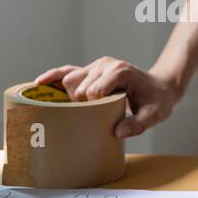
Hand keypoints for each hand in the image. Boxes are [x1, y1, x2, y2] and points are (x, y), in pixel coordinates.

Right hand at [35, 57, 180, 137]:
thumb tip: (117, 132)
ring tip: (79, 109)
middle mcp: (105, 65)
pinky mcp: (89, 69)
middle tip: (94, 115)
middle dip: (80, 104)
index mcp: (119, 72)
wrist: (160, 87)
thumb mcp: (154, 116)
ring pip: (68, 79)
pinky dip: (52, 76)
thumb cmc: (156, 102)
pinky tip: (38, 84)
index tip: (101, 115)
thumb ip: (138, 124)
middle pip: (78, 86)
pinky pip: (66, 71)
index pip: (93, 90)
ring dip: (68, 96)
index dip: (92, 106)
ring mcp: (95, 66)